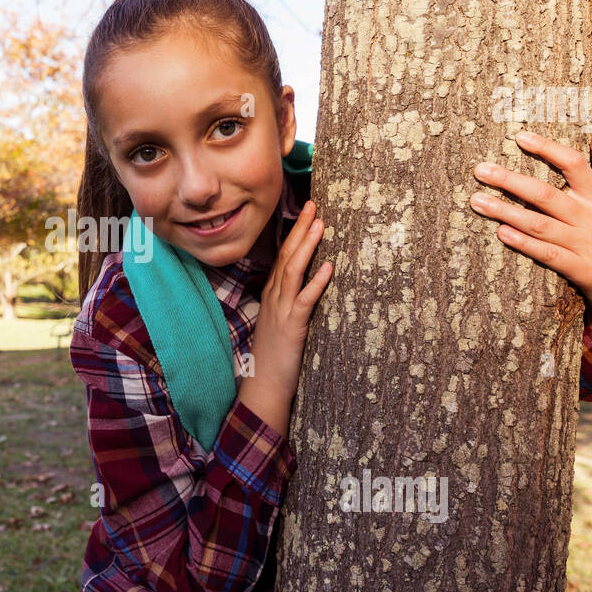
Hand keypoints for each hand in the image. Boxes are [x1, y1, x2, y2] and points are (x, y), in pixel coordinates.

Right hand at [239, 199, 333, 431]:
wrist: (263, 386)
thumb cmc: (274, 358)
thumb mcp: (280, 324)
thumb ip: (290, 304)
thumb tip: (307, 288)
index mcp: (271, 296)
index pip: (282, 257)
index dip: (294, 234)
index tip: (307, 213)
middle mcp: (273, 298)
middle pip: (287, 256)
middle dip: (301, 229)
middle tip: (315, 205)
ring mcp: (281, 311)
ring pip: (293, 270)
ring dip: (308, 246)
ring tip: (321, 224)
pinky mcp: (291, 327)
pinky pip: (304, 299)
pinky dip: (316, 281)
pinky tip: (328, 266)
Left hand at [469, 126, 591, 349]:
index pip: (574, 164)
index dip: (548, 148)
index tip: (519, 136)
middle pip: (546, 194)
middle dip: (510, 180)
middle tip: (479, 170)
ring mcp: (585, 245)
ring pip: (539, 224)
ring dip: (506, 212)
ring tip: (476, 201)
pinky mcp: (581, 270)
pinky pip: (547, 254)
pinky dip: (524, 243)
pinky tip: (501, 232)